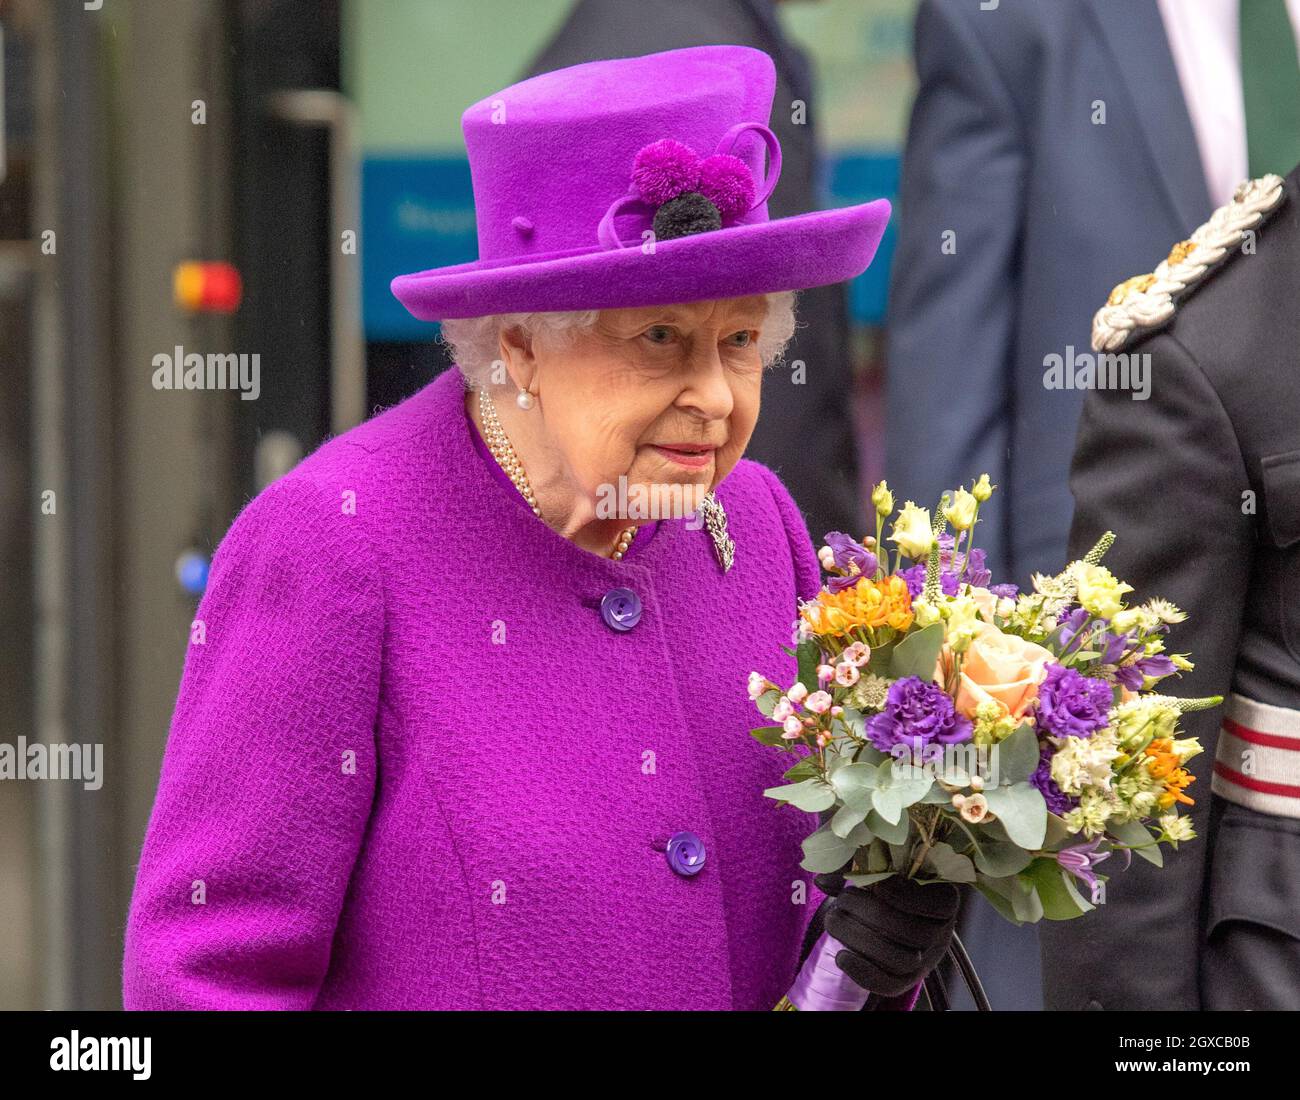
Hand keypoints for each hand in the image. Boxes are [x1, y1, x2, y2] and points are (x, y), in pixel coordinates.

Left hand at [814, 871, 960, 996]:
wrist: (892, 911)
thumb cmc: (888, 880)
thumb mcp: (880, 866)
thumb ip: (857, 866)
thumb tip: (822, 880)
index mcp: (944, 899)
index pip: (940, 904)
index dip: (908, 896)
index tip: (879, 885)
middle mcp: (940, 932)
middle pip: (914, 933)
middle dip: (872, 915)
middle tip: (843, 900)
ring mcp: (926, 958)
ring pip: (902, 961)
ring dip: (862, 940)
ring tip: (835, 920)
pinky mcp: (907, 978)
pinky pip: (891, 985)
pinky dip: (863, 974)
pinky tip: (840, 956)